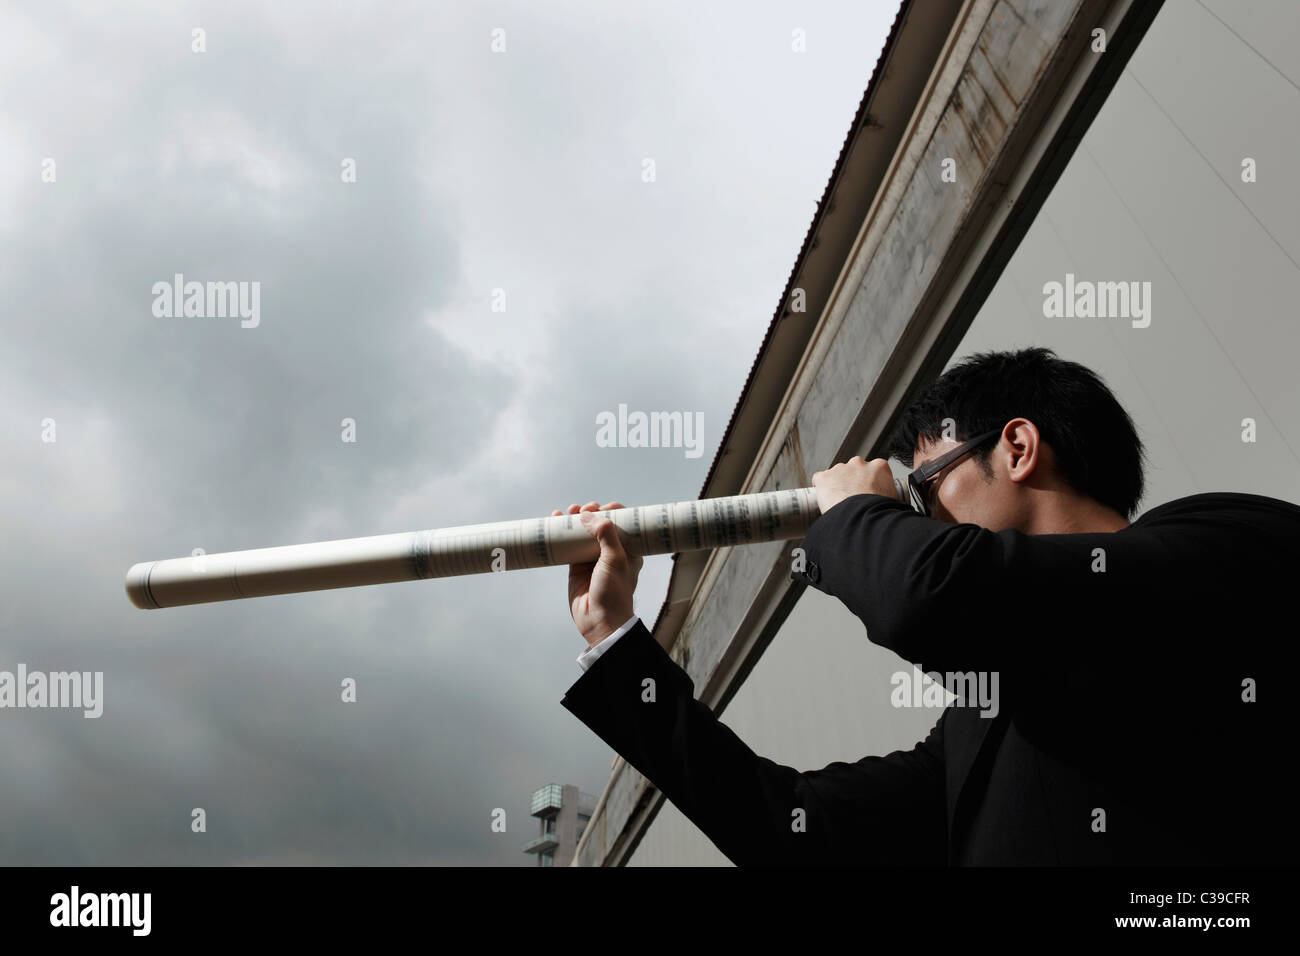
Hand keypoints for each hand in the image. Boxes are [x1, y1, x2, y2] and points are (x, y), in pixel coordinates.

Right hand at [551, 501, 642, 647]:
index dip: (612, 510)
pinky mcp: (576, 565)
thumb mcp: (615, 560)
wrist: (599, 621)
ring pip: (583, 531)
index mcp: (628, 549)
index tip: (601, 508)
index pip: (623, 521)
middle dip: (591, 511)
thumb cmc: (614, 593)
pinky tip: (554, 520)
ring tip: (567, 511)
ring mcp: (592, 557)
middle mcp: (611, 551)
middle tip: (582, 509)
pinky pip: (568, 544)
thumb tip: (589, 514)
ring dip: (575, 518)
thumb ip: (606, 535)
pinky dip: (561, 532)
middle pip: (600, 523)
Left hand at [811, 457, 896, 514]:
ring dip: (838, 486)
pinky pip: (819, 480)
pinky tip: (826, 500)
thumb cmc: (880, 512)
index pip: (873, 470)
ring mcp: (840, 469)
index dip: (869, 483)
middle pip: (853, 470)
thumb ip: (889, 494)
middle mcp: (859, 464)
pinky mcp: (825, 478)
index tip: (868, 492)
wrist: (864, 519)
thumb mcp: (894, 500)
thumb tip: (892, 506)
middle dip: (853, 482)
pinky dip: (821, 489)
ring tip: (841, 503)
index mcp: (879, 467)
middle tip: (854, 499)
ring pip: (836, 475)